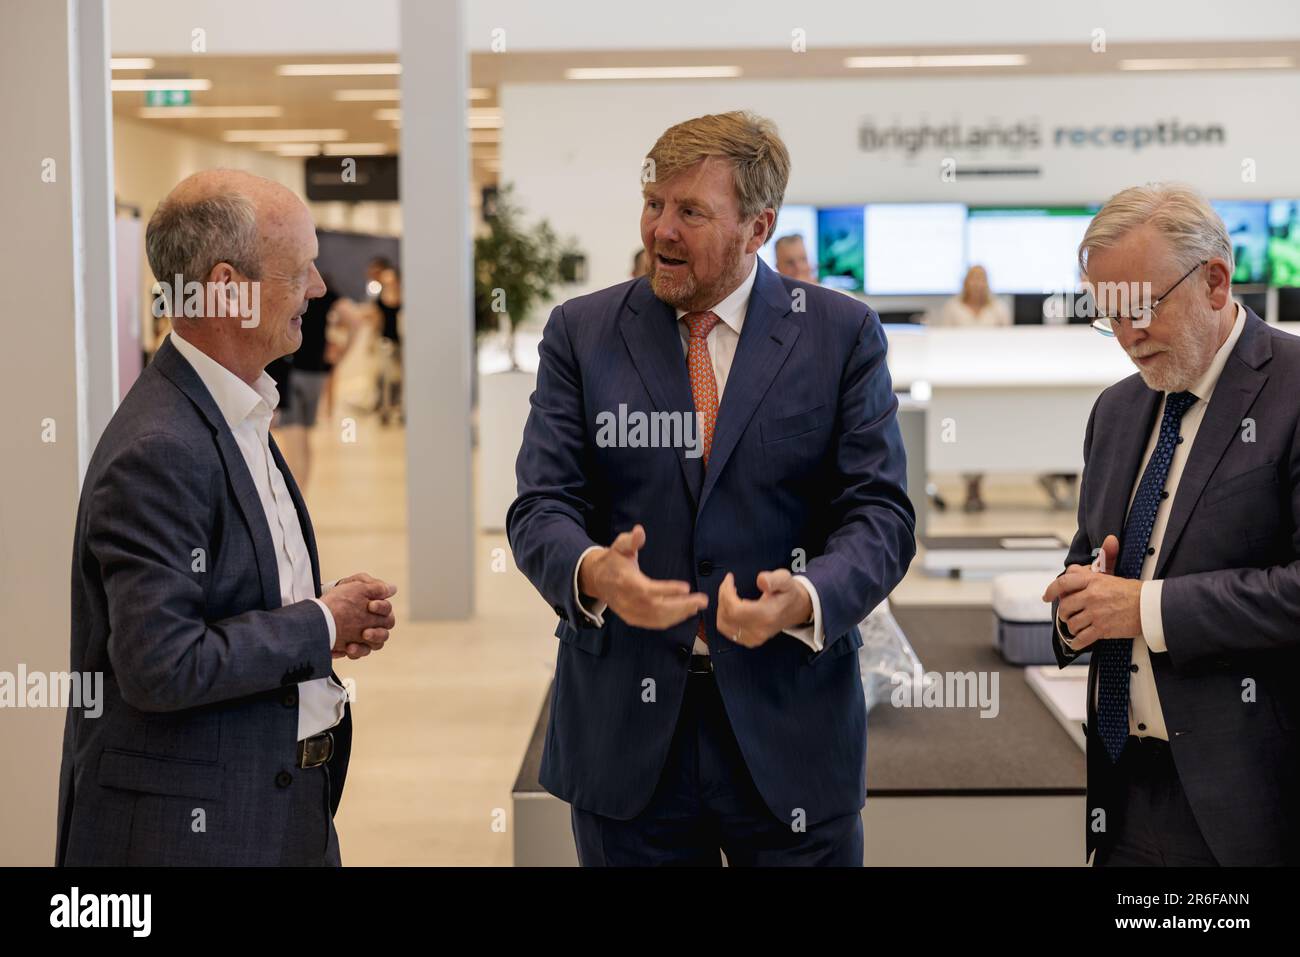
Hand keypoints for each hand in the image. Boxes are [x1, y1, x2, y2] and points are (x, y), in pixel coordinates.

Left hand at [322, 576, 397, 658]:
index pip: (387, 610)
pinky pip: (357, 654)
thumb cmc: (341, 597)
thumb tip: (392, 589)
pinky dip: (351, 653)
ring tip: (351, 647)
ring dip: (364, 647)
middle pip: (384, 633)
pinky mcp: (354, 646)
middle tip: (365, 632)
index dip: (381, 608)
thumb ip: (375, 587)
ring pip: (374, 646)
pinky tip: (343, 649)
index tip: (370, 606)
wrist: (323, 609)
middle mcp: (374, 624)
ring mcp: (364, 637)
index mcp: (378, 610)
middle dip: (376, 633)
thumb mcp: (356, 585)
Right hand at [577, 524, 707, 629]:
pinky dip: (671, 620)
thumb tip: (640, 530)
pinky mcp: (633, 619)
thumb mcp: (620, 546)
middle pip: (657, 608)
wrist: (597, 580)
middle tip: (702, 600)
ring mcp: (630, 612)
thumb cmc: (613, 560)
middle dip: (682, 606)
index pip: (648, 590)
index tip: (686, 587)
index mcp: (625, 582)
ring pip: (657, 618)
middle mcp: (627, 601)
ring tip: (697, 606)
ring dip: (680, 614)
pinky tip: (685, 613)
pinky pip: (654, 623)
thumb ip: (631, 540)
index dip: (667, 590)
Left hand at [716, 569, 812, 648]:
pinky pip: (728, 631)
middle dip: (723, 596)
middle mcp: (759, 630)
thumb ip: (774, 579)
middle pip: (727, 615)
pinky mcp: (750, 640)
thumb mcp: (785, 580)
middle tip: (728, 583)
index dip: (726, 592)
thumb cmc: (789, 594)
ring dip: (722, 606)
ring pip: (724, 624)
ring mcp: (754, 637)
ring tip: (729, 594)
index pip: (734, 608)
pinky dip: (724, 617)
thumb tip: (761, 581)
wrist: (796, 609)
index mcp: (767, 615)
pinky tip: (731, 606)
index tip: (730, 578)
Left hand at [1041, 537, 1139, 648]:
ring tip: (1077, 627)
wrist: (1150, 607)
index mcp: (1092, 580)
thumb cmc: (1132, 591)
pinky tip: (1077, 642)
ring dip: (1072, 628)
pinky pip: (1081, 639)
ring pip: (1071, 624)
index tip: (1047, 597)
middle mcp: (1091, 596)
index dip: (1051, 590)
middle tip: (1068, 615)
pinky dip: (1077, 643)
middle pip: (1064, 607)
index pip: (1063, 583)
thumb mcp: (1112, 574)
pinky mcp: (1102, 629)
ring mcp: (1095, 614)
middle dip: (1064, 613)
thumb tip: (1090, 555)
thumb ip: (1097, 565)